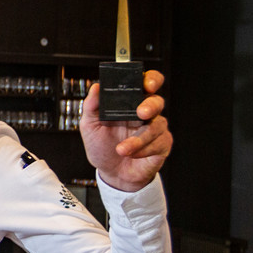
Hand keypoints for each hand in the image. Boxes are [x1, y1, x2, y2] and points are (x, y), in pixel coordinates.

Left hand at [80, 70, 172, 191]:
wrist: (111, 173)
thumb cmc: (102, 147)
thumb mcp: (90, 126)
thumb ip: (91, 106)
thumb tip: (95, 87)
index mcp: (128, 103)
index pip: (144, 84)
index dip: (149, 79)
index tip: (145, 83)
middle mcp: (144, 113)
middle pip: (157, 101)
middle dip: (151, 105)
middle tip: (141, 112)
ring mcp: (155, 128)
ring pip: (156, 125)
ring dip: (138, 139)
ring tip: (122, 149)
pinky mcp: (162, 144)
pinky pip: (158, 143)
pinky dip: (142, 149)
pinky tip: (132, 154)